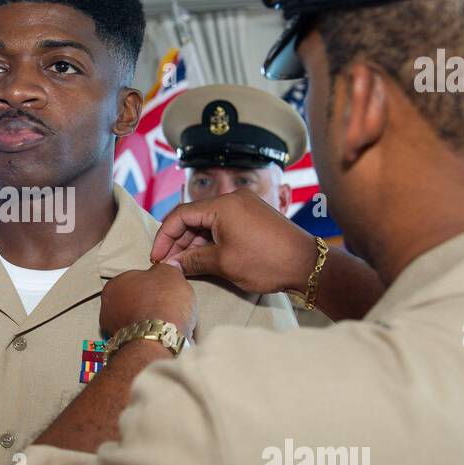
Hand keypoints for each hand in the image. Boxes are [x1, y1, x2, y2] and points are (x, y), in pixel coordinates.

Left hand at [100, 262, 196, 341]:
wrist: (161, 337)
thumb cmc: (162, 304)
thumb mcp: (170, 273)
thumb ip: (164, 269)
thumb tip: (165, 270)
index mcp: (114, 284)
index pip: (133, 280)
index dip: (151, 284)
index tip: (162, 290)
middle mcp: (107, 307)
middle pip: (131, 301)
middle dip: (146, 304)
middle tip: (165, 306)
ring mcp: (113, 330)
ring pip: (133, 321)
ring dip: (146, 322)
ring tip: (165, 323)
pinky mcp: (123, 348)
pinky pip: (138, 338)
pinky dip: (147, 337)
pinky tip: (160, 336)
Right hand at [151, 190, 317, 293]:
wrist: (307, 265)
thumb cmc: (267, 262)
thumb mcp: (224, 264)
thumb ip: (192, 261)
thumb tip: (171, 264)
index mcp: (223, 205)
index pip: (180, 215)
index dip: (164, 237)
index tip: (156, 257)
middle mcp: (233, 199)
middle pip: (193, 216)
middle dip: (177, 241)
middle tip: (167, 264)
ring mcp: (244, 207)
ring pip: (207, 222)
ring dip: (193, 242)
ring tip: (183, 265)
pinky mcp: (252, 217)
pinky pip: (223, 225)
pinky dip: (210, 240)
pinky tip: (202, 258)